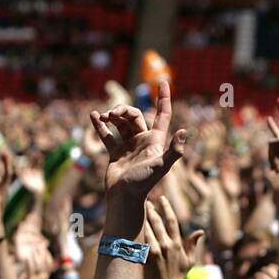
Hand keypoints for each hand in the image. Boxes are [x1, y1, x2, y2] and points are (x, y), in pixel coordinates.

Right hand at [90, 79, 186, 206]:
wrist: (124, 198)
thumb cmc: (143, 183)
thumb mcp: (161, 166)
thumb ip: (174, 150)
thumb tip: (184, 131)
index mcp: (155, 140)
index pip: (162, 114)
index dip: (163, 98)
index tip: (163, 81)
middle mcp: (143, 140)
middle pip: (135, 115)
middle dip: (123, 110)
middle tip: (112, 114)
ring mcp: (129, 146)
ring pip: (120, 123)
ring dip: (111, 116)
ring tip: (103, 116)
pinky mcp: (115, 153)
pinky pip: (107, 135)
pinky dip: (100, 125)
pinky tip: (94, 115)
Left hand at [143, 196, 200, 278]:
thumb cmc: (178, 276)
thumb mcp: (190, 261)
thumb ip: (193, 245)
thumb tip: (201, 232)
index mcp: (177, 244)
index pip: (172, 221)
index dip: (166, 208)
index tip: (162, 199)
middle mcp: (167, 245)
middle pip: (157, 222)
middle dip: (151, 210)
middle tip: (146, 201)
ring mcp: (156, 250)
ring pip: (147, 229)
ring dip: (142, 218)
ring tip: (137, 209)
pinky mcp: (147, 257)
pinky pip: (141, 241)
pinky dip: (137, 231)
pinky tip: (131, 224)